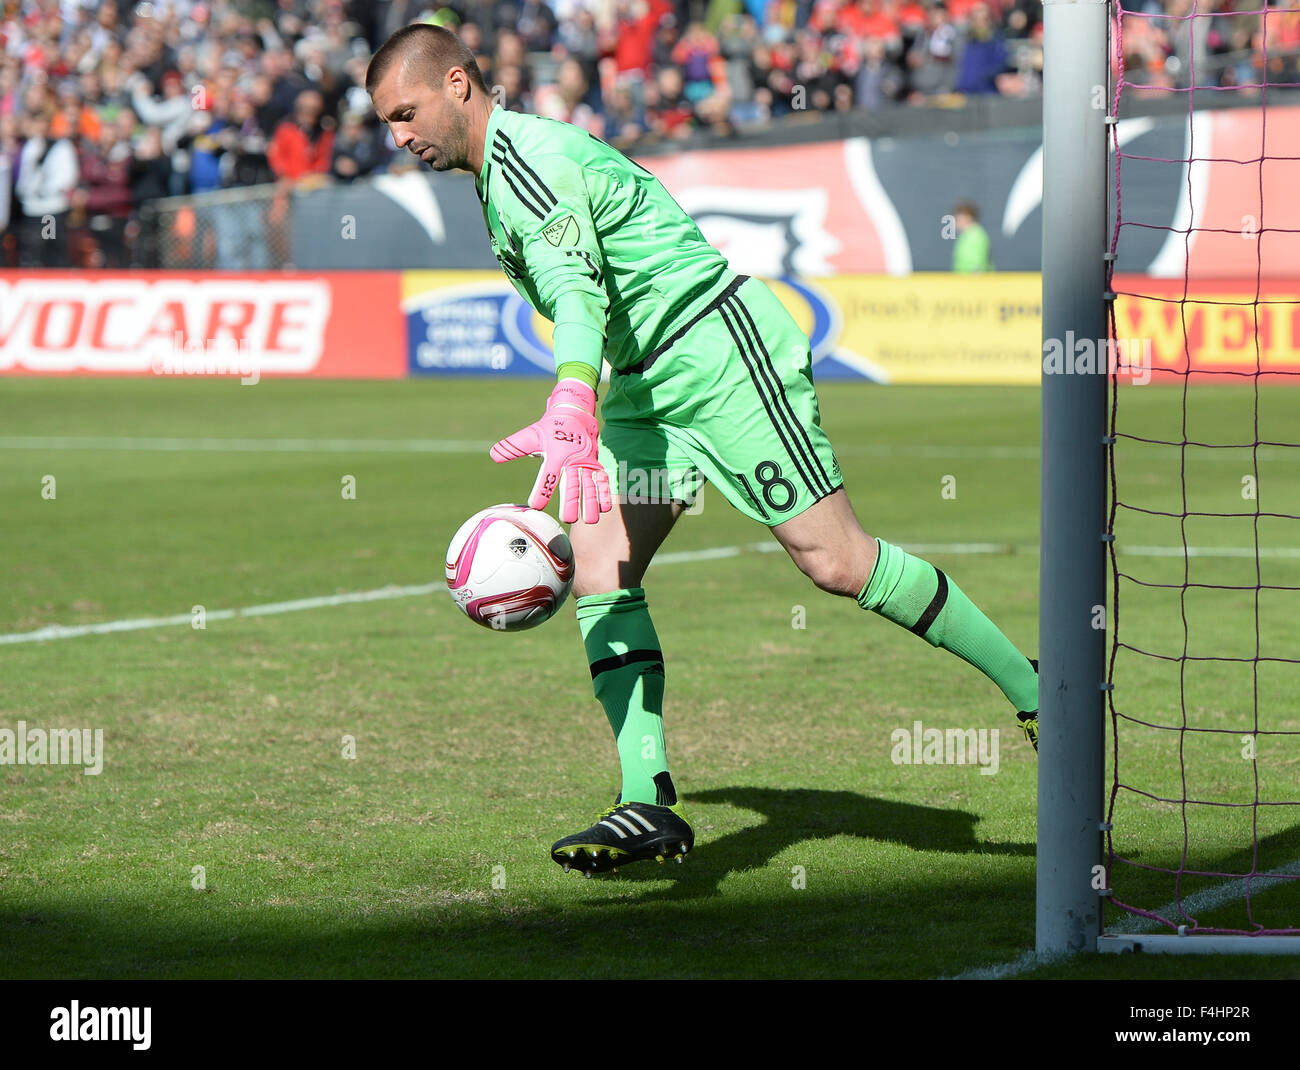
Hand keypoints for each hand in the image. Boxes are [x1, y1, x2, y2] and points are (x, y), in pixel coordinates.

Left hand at [490, 379, 611, 524]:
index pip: (548, 476)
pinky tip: (604, 509)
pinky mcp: (595, 464)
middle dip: (571, 502)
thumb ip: (513, 448)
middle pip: (572, 484)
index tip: (536, 505)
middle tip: (567, 519)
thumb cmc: (549, 428)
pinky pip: (602, 480)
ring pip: (589, 485)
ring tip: (589, 521)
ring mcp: (586, 463)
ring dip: (590, 503)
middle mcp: (572, 460)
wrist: (574, 413)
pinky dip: (604, 493)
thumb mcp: (530, 435)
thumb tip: (494, 455)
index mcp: (555, 455)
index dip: (542, 491)